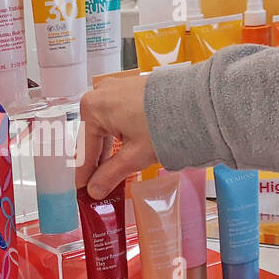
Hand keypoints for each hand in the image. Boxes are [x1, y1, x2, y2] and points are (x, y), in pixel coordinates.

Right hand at [75, 73, 157, 198]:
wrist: (197, 102)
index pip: (84, 149)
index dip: (83, 173)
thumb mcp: (134, 156)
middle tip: (97, 183)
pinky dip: (118, 134)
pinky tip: (123, 149)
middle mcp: (100, 93)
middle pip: (92, 136)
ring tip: (110, 170)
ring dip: (107, 148)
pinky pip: (116, 115)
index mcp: (93, 108)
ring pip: (104, 126)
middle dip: (96, 161)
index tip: (82, 188)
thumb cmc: (165, 123)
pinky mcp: (130, 89)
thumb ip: (110, 174)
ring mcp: (115, 89)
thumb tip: (95, 189)